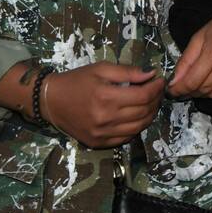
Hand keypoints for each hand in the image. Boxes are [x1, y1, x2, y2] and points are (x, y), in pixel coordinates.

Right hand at [42, 63, 164, 147]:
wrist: (52, 101)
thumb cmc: (76, 81)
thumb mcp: (100, 69)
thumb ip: (127, 72)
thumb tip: (151, 74)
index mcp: (106, 97)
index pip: (143, 96)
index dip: (156, 88)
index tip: (160, 80)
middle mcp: (106, 118)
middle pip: (144, 112)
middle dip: (156, 100)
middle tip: (157, 91)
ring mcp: (103, 134)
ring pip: (138, 127)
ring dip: (150, 115)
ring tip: (151, 103)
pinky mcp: (99, 143)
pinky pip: (126, 138)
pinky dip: (137, 127)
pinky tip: (137, 116)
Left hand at [167, 0, 211, 103]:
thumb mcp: (201, 35)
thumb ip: (186, 59)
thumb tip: (174, 81)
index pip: (191, 82)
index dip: (179, 90)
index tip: (173, 92)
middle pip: (205, 89)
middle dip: (192, 92)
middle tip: (187, 89)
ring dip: (208, 94)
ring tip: (203, 88)